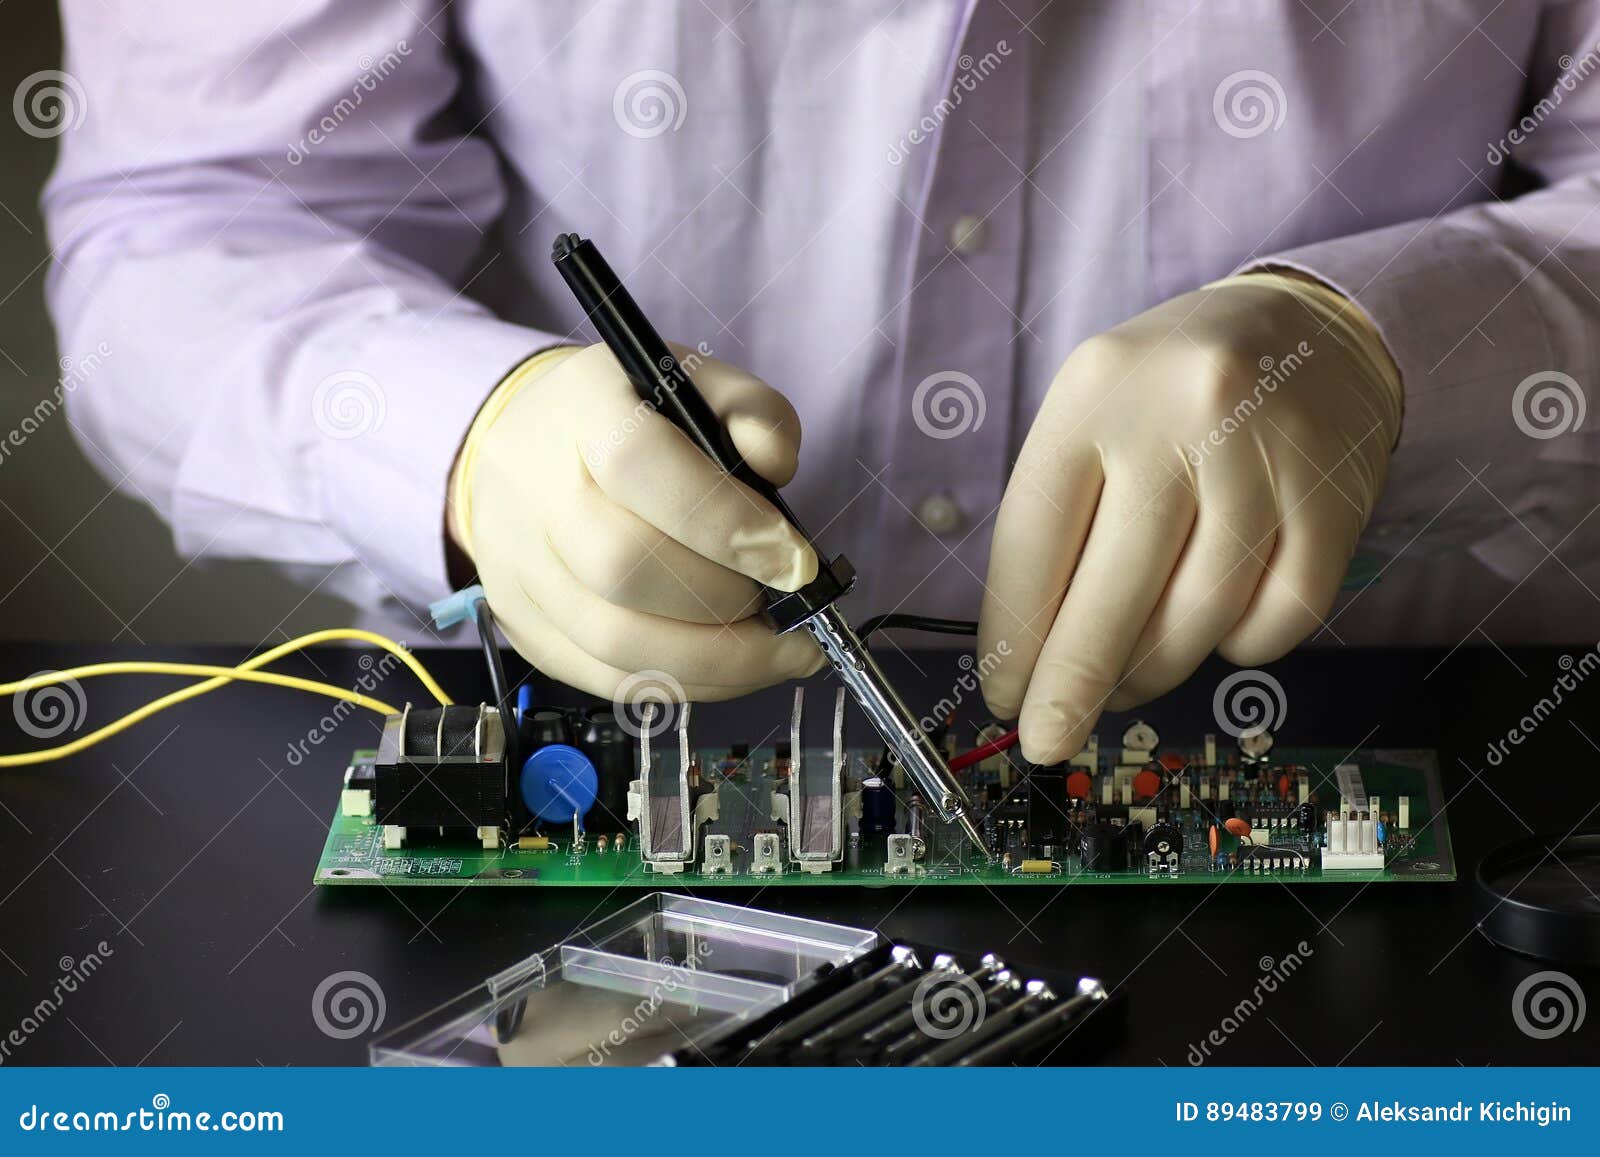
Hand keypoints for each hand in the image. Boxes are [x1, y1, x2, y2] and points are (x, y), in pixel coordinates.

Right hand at [449, 343, 822, 701]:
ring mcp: (522, 569)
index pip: (638, 466)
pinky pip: (609, 679)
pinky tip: (733, 667)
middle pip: (623, 569)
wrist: (521, 446)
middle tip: (784, 603)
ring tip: (778, 649)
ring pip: (616, 643)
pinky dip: (686, 683)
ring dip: (717, 661)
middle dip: (726, 600)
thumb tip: (776, 465)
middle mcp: (535, 491)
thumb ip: (752, 411)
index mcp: (582, 410)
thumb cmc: (626, 418)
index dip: (725, 522)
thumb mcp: (695, 381)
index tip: (795, 560)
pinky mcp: (525, 628)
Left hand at [978, 273, 1401, 763]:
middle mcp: (1181, 417)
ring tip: (1130, 678)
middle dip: (1072, 687)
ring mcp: (1266, 456)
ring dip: (1153, 672)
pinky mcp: (1335, 498)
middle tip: (1047, 740)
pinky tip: (1217, 628)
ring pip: (1196, 620)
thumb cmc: (1171, 393)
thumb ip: (1060, 522)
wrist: (1312, 328)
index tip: (1003, 697)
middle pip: (1112, 595)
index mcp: (1095, 394)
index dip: (1014, 637)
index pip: (1035, 543)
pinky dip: (1240, 646)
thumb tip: (1032, 660)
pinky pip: (1279, 620)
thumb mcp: (1094, 416)